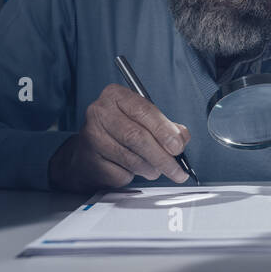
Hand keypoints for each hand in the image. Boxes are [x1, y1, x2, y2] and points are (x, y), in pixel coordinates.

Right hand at [49, 83, 191, 192]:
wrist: (88, 152)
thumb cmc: (119, 132)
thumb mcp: (144, 122)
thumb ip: (166, 127)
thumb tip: (181, 138)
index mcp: (115, 95)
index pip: (143, 110)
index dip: (164, 130)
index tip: (178, 147)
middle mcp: (100, 112)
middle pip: (137, 136)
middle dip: (162, 156)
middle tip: (177, 170)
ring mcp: (92, 136)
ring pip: (130, 157)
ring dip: (150, 168)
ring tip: (156, 170)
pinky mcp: (89, 159)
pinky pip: (120, 172)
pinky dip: (133, 176)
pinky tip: (132, 170)